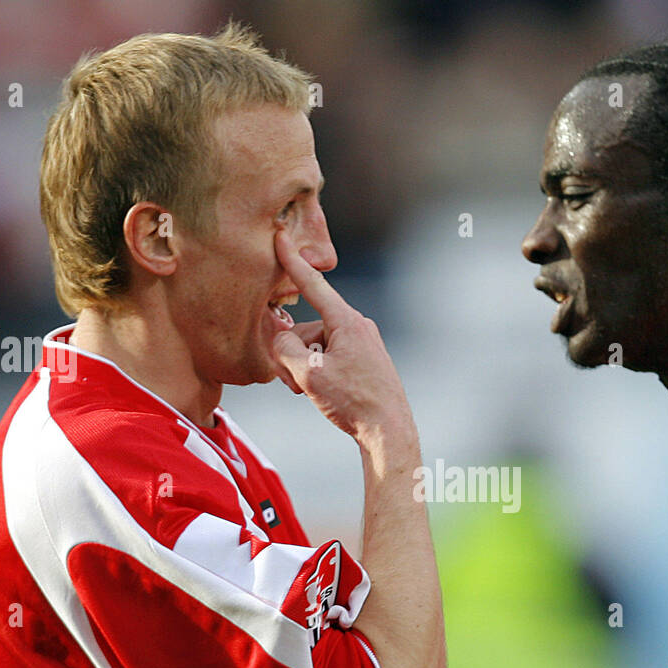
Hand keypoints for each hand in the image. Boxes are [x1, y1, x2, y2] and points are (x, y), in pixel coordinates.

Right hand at [270, 228, 415, 443]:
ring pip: (316, 345)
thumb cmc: (354, 402)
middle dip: (292, 352)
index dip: (292, 261)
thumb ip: (284, 349)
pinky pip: (330, 356)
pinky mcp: (364, 360)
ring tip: (310, 392)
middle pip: (307, 327)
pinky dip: (318, 371)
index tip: (281, 237)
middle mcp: (357, 327)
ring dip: (303, 366)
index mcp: (346, 322)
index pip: (313, 284)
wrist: (388, 430)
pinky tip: (321, 393)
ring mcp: (363, 343)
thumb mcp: (309, 374)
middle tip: (295, 382)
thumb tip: (278, 340)